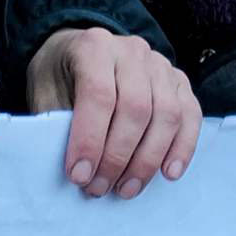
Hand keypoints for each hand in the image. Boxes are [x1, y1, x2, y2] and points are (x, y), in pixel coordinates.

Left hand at [27, 25, 200, 197]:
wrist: (80, 53)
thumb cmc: (60, 78)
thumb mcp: (45, 93)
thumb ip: (57, 124)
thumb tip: (78, 169)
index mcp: (94, 47)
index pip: (99, 94)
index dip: (90, 140)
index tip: (79, 175)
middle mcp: (132, 50)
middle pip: (136, 108)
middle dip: (117, 157)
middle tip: (100, 188)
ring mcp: (160, 64)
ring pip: (167, 115)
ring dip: (148, 160)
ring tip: (127, 189)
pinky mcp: (179, 80)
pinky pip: (190, 115)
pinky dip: (183, 147)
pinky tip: (168, 173)